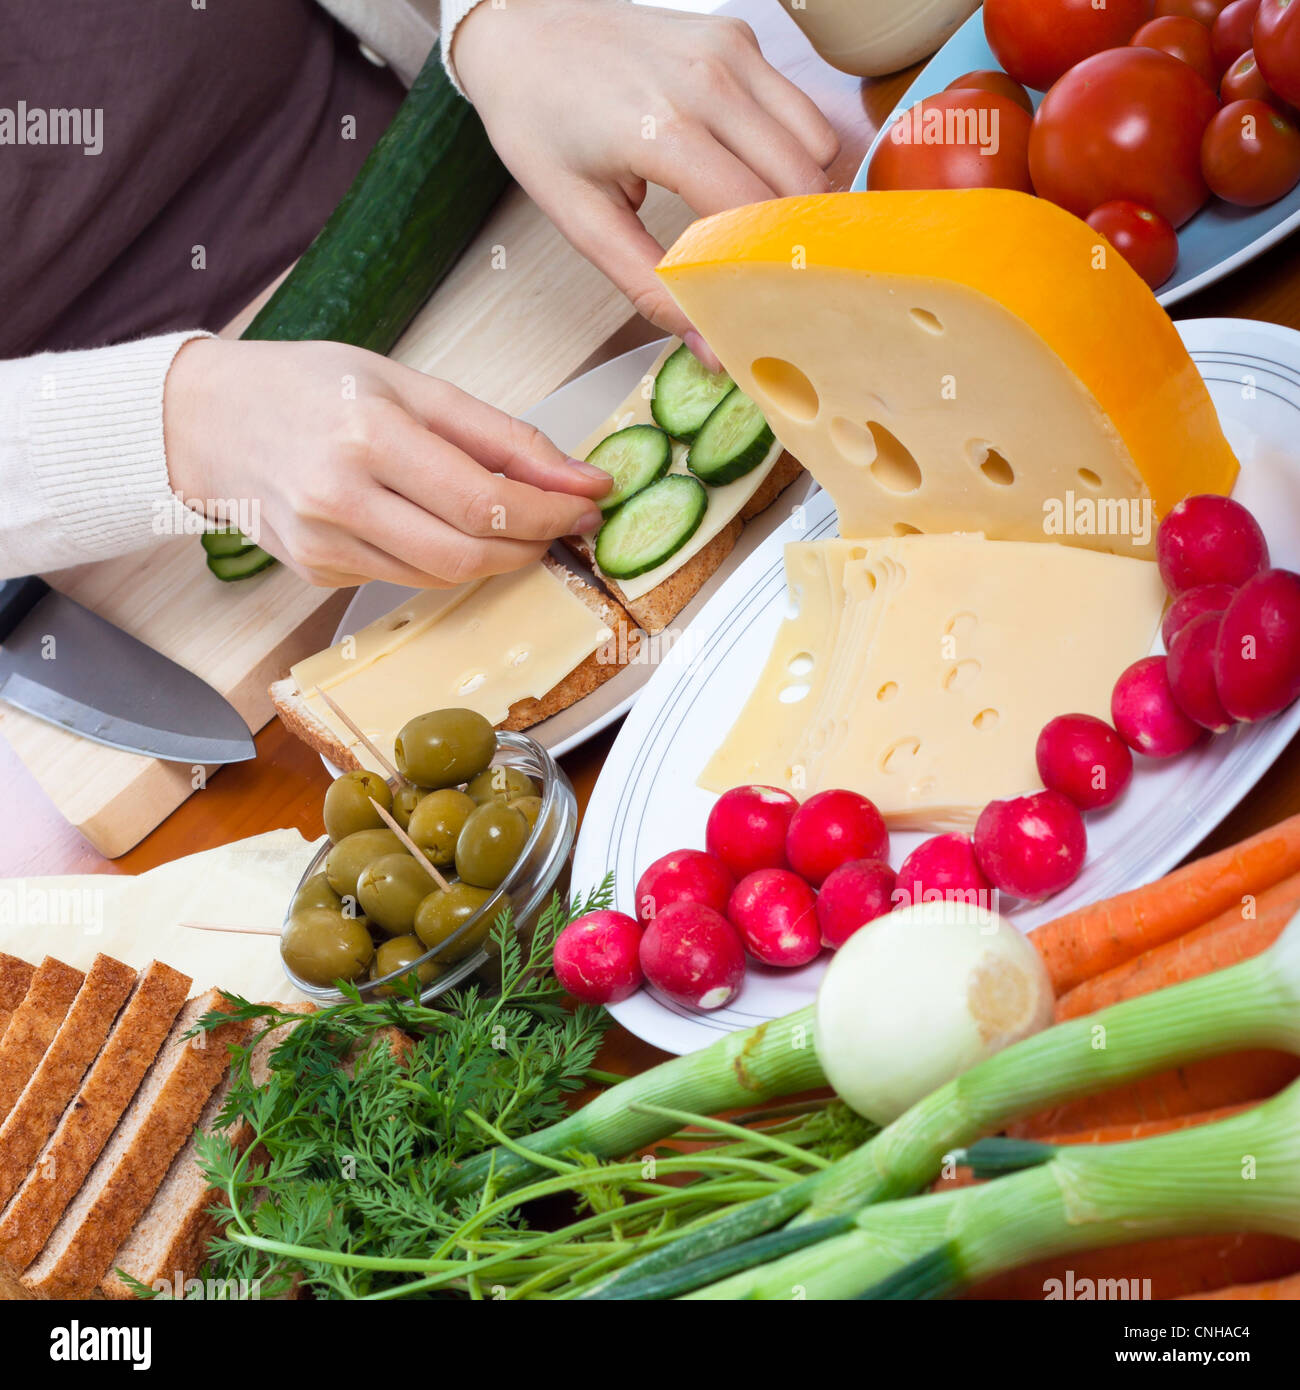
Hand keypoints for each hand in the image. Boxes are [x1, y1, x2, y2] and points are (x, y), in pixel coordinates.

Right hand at [163, 338, 608, 586]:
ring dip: (498, 557)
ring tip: (520, 524)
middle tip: (565, 522)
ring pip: (443, 576)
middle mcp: (340, 500)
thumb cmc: (310, 389)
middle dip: (532, 544)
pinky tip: (456, 531)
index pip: (482, 500)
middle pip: (468, 554)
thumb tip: (577, 478)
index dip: (549, 513)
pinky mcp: (319, 574)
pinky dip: (449, 560)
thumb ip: (499, 436)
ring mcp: (325, 546)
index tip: (587, 502)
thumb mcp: (410, 386)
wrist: (208, 422)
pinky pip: (408, 579)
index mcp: (367, 438)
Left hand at [453, 0, 838, 354]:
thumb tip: (710, 345)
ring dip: (801, 197)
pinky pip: (799, 109)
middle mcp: (707, 80)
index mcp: (662, 129)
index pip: (752, 217)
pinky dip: (793, 151)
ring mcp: (729, 50)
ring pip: (816, 145)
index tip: (765, 309)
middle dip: (792, 241)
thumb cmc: (540, 123)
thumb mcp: (580, 219)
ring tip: (764, 232)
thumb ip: (647, 285)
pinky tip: (753, 174)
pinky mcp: (738, 37)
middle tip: (773, 280)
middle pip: (797, 184)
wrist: (521, 33)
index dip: (765, 272)